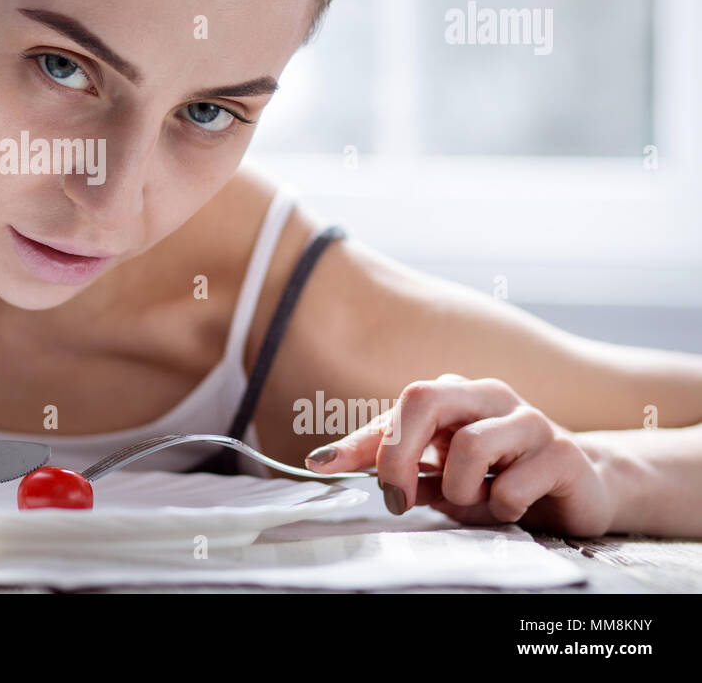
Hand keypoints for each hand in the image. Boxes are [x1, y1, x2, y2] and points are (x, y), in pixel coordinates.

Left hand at [303, 373, 618, 536]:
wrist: (584, 486)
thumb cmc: (500, 474)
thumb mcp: (438, 468)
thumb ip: (388, 461)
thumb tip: (320, 461)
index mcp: (454, 395)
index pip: (398, 407)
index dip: (359, 441)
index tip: (322, 466)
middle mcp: (488, 396)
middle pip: (424, 399)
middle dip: (398, 455)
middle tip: (398, 499)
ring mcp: (528, 421)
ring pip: (469, 447)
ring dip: (460, 491)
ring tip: (474, 502)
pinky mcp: (563, 454)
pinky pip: (511, 487)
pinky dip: (500, 508)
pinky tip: (511, 508)